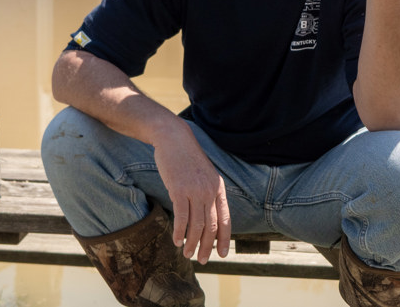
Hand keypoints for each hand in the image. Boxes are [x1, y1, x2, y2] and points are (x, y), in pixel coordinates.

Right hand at [151, 121, 230, 263]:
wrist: (174, 139)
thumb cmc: (187, 158)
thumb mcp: (205, 174)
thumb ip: (208, 193)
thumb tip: (207, 215)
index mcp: (218, 188)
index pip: (225, 219)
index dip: (224, 239)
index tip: (222, 254)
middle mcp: (209, 191)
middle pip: (211, 226)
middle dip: (207, 246)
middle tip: (202, 260)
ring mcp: (195, 191)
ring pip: (196, 225)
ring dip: (192, 243)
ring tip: (188, 254)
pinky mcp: (178, 190)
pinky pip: (181, 217)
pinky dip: (179, 232)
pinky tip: (176, 241)